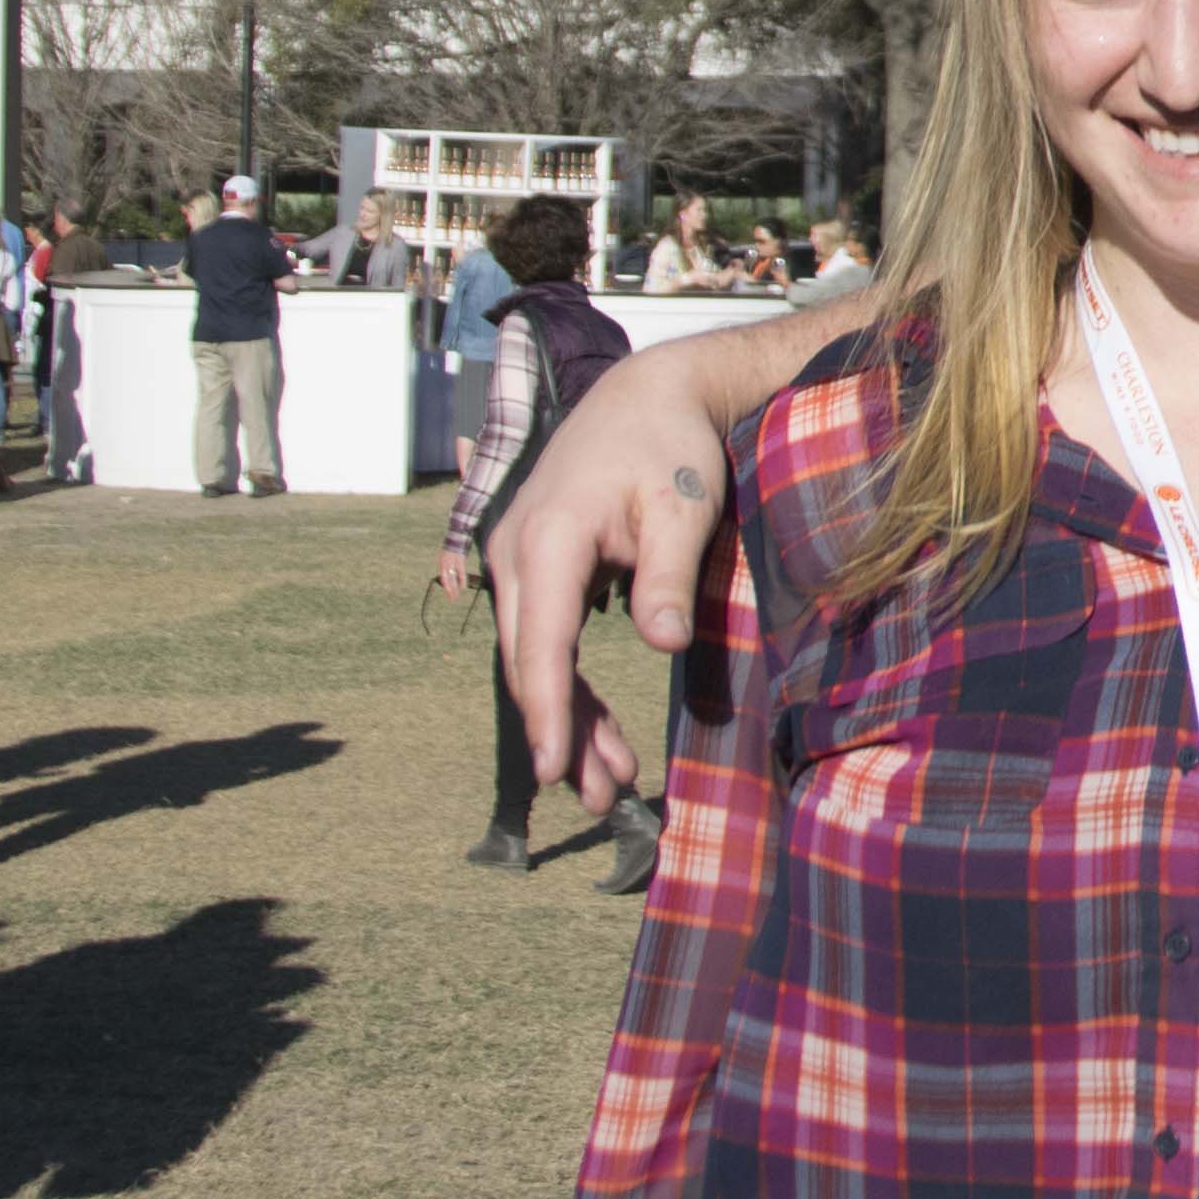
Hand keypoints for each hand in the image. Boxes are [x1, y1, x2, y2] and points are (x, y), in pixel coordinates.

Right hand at [489, 374, 737, 813]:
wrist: (644, 397)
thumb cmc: (668, 448)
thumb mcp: (683, 504)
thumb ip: (666, 574)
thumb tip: (663, 645)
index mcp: (549, 539)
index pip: (541, 641)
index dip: (548, 710)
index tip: (556, 769)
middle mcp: (515, 553)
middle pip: (528, 662)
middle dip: (560, 733)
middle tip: (600, 801)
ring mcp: (516, 561)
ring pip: (532, 659)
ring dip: (565, 720)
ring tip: (606, 785)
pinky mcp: (532, 570)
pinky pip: (541, 640)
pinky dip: (565, 688)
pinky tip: (596, 733)